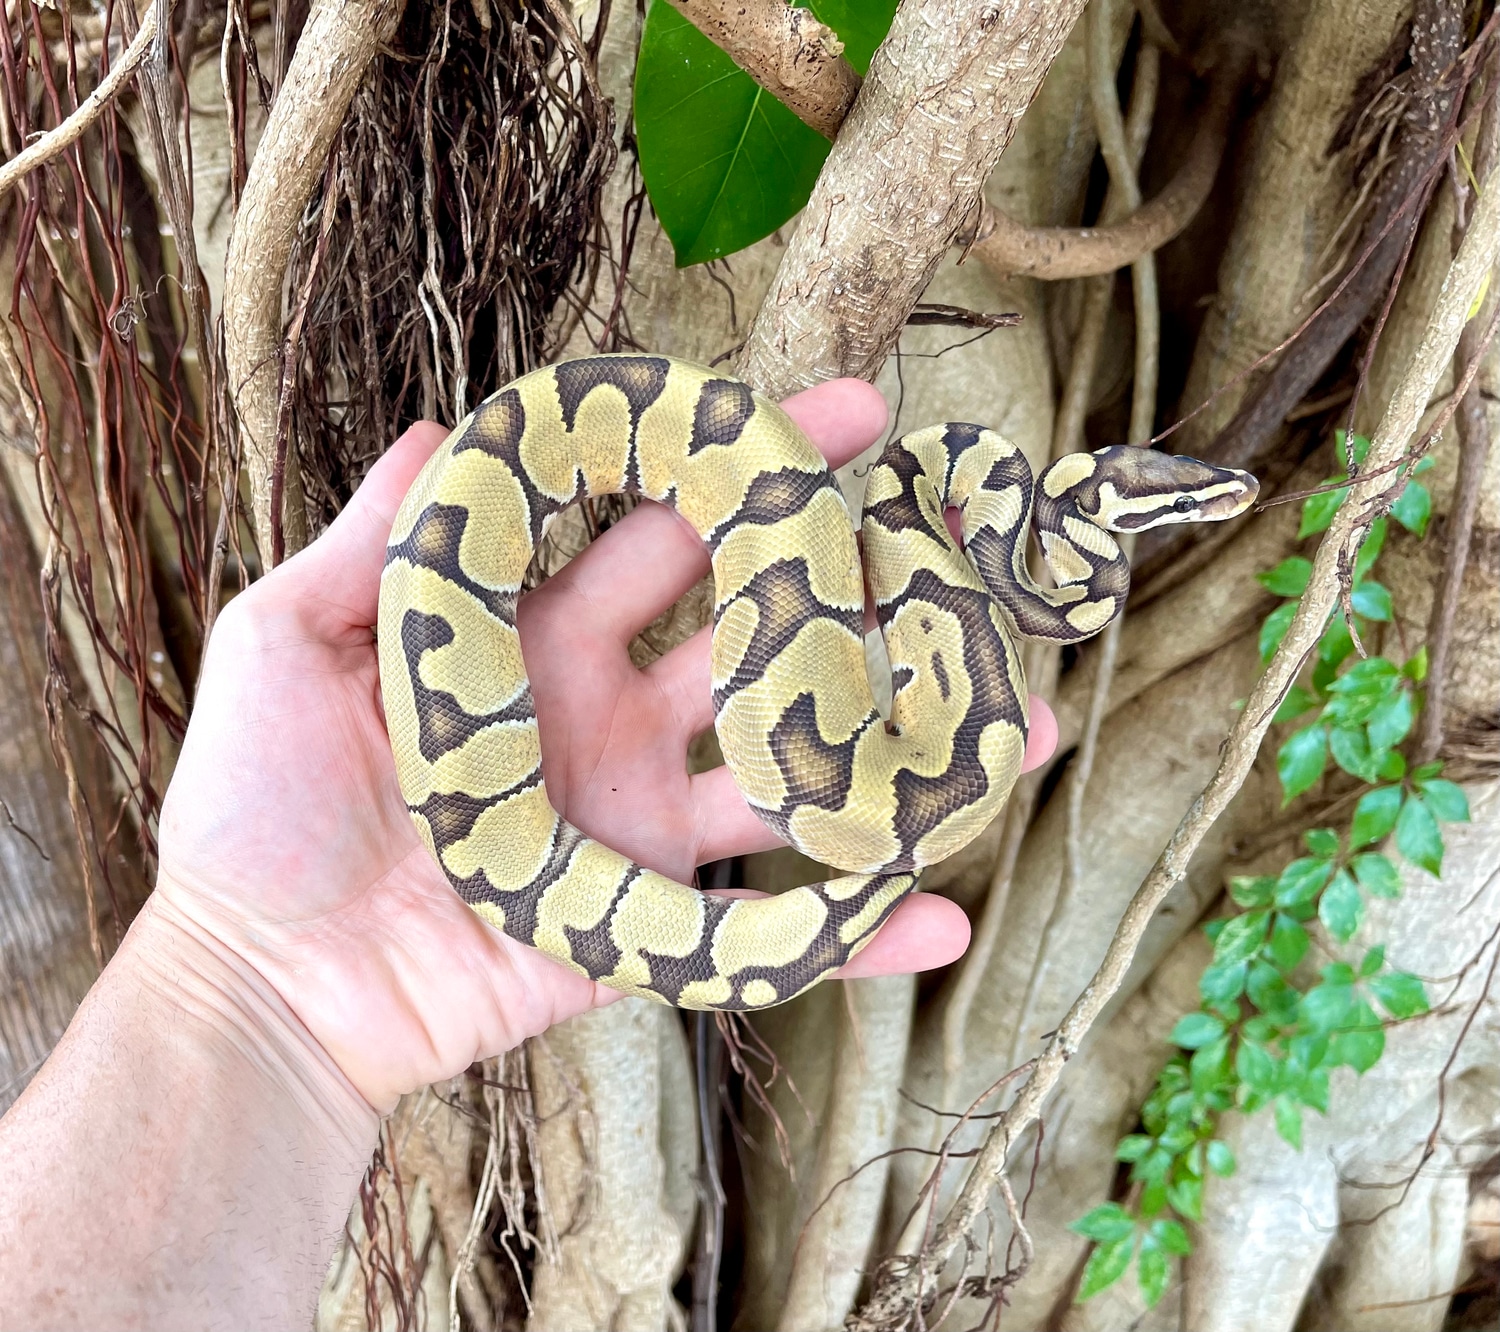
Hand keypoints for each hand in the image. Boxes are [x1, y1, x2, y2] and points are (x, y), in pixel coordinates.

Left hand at [155, 380, 1057, 1109]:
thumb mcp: (287, 649)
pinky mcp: (643, 932)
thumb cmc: (257, 811)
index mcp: (539, 643)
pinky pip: (762, 933)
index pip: (669, 533)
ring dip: (902, 753)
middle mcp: (608, 719)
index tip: (845, 414)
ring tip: (1019, 719)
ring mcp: (637, 825)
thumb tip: (440, 426)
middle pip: (760, 641)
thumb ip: (368, 546)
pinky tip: (946, 913)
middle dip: (861, 589)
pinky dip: (853, 934)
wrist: (259, 985)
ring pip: (793, 777)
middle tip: (965, 543)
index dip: (749, 471)